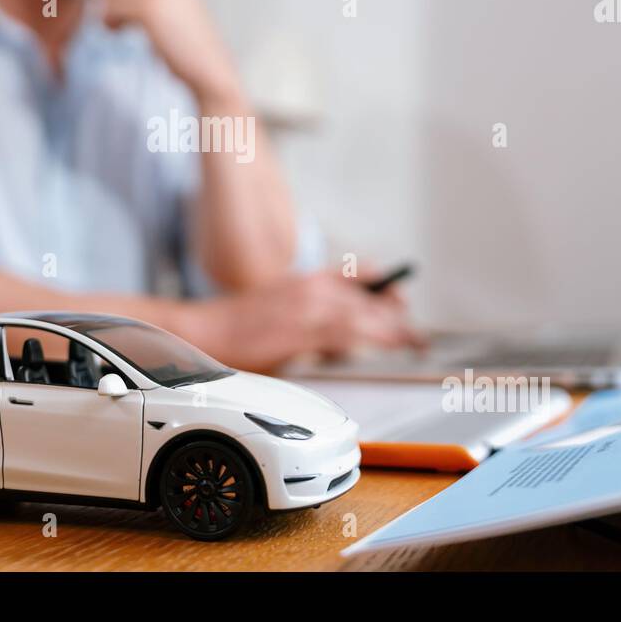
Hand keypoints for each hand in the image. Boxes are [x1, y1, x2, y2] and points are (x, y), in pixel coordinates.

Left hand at [99, 0, 241, 104]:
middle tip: (119, 21)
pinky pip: (110, 6)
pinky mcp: (148, 6)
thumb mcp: (165, 5)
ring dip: (107, 11)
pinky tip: (121, 33)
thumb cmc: (182, 41)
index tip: (123, 10)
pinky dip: (110, 22)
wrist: (208, 68)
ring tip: (120, 28)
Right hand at [182, 269, 423, 372]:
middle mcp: (310, 288)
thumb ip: (309, 316)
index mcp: (306, 280)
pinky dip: (371, 338)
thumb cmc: (238, 326)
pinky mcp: (300, 329)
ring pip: (362, 314)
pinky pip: (346, 332)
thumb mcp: (279, 307)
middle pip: (366, 297)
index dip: (385, 287)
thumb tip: (337, 339)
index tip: (402, 301)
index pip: (358, 274)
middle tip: (416, 335)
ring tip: (412, 342)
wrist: (205, 331)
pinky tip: (387, 346)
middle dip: (395, 315)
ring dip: (391, 328)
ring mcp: (306, 308)